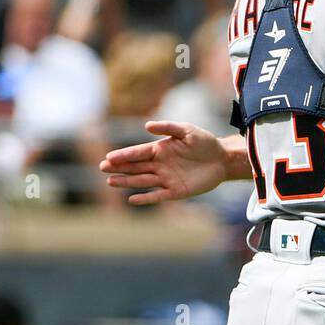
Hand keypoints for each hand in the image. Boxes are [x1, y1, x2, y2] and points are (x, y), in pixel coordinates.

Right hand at [99, 121, 228, 205]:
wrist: (222, 159)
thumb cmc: (204, 142)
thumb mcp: (187, 130)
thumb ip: (168, 127)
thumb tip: (147, 125)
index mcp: (160, 150)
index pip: (137, 153)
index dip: (123, 155)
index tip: (109, 157)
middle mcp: (160, 165)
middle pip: (135, 167)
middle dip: (119, 168)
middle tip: (102, 168)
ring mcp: (167, 179)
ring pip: (142, 181)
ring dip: (127, 181)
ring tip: (110, 181)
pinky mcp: (176, 191)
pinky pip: (158, 195)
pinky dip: (146, 198)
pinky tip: (132, 199)